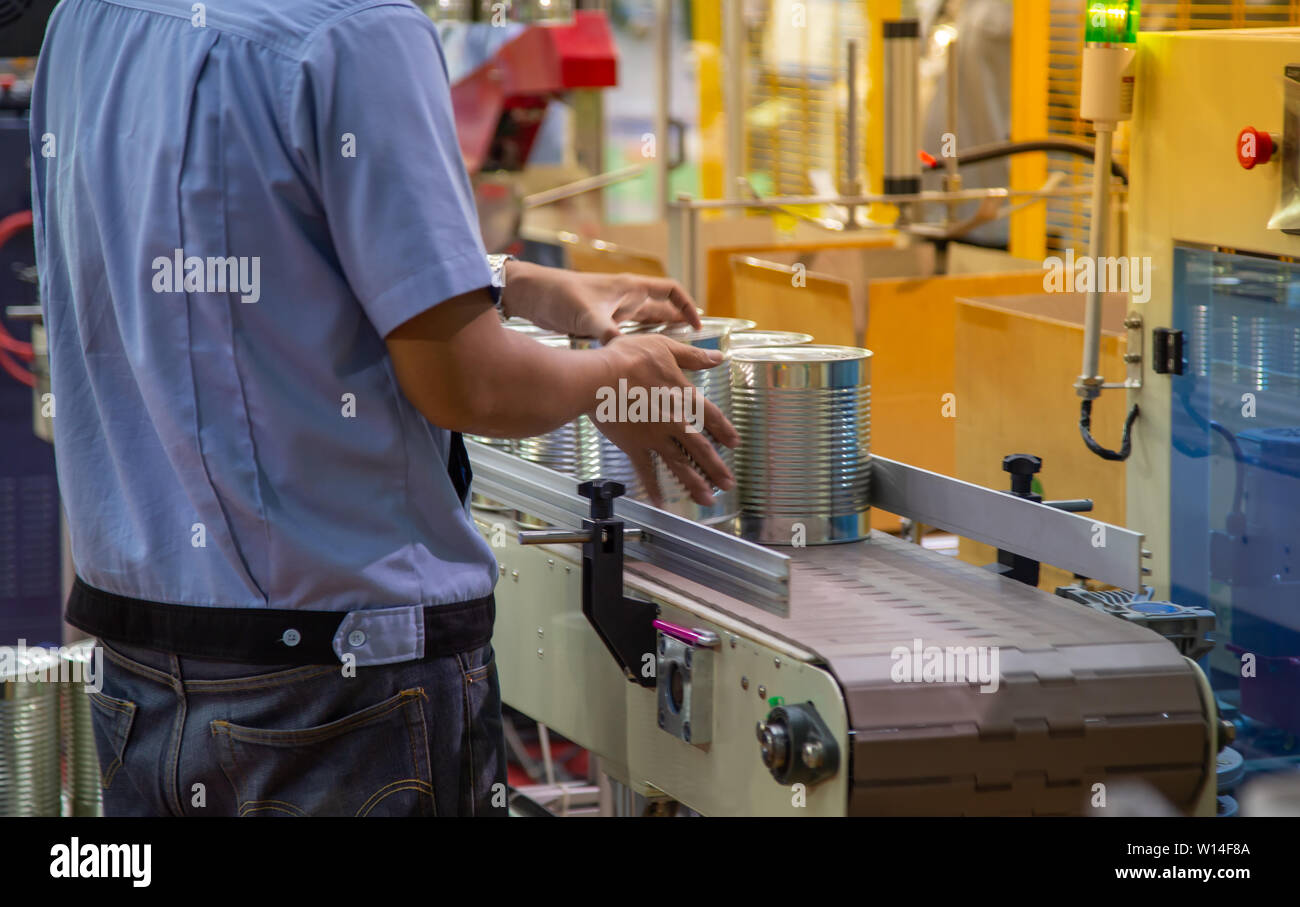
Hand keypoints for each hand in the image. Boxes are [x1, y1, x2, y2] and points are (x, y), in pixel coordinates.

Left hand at [502, 261, 700, 341]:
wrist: (531, 295)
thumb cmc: (559, 296)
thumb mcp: (586, 315)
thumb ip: (609, 334)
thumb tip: (628, 355)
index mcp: (630, 288)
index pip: (670, 291)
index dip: (687, 307)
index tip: (698, 327)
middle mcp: (626, 297)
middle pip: (661, 309)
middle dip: (677, 325)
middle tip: (691, 348)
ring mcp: (614, 310)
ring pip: (645, 322)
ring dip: (659, 336)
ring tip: (672, 357)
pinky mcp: (601, 322)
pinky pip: (629, 333)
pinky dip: (638, 343)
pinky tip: (640, 359)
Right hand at [593, 334, 739, 506]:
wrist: (598, 378)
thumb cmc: (629, 358)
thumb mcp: (665, 348)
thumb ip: (693, 356)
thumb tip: (718, 357)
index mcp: (683, 396)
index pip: (711, 416)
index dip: (725, 430)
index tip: (734, 444)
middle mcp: (673, 421)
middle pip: (700, 448)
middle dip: (716, 468)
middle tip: (728, 484)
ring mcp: (654, 436)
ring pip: (679, 464)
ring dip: (695, 483)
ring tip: (707, 500)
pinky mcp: (634, 445)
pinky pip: (647, 470)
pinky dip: (654, 487)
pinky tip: (661, 503)